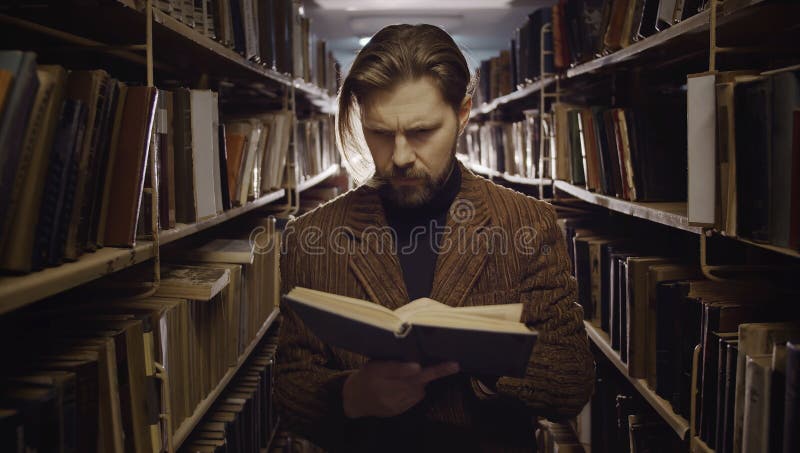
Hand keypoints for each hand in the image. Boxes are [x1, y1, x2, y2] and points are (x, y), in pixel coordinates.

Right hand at [342, 360, 459, 418]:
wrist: (354, 400)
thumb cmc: (365, 377)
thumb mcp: (375, 366)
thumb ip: (396, 367)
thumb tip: (418, 367)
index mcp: (387, 380)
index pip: (417, 373)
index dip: (437, 370)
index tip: (455, 365)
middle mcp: (394, 395)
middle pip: (420, 382)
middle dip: (431, 373)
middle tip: (446, 365)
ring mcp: (398, 405)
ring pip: (419, 390)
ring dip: (418, 381)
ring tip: (402, 377)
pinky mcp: (400, 411)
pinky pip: (415, 397)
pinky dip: (413, 390)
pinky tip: (401, 387)